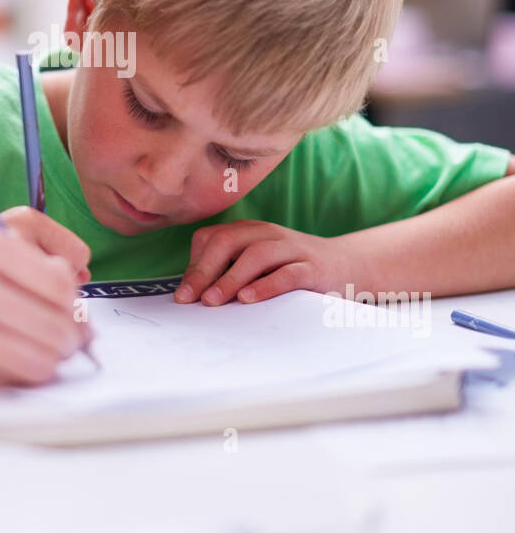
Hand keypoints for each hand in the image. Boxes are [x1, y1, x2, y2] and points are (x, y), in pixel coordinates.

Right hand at [0, 214, 91, 385]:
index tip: (74, 311)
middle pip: (56, 325)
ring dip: (51, 362)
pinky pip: (7, 380)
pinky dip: (18, 376)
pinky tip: (10, 363)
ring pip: (39, 360)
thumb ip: (27, 254)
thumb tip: (76, 283)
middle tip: (70, 341)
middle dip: (72, 339)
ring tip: (44, 354)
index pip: (59, 283)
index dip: (75, 303)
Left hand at [175, 220, 345, 306]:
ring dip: (230, 278)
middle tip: (190, 299)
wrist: (348, 266)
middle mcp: (268, 234)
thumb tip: (193, 295)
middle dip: (204, 271)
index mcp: (250, 231)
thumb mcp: (259, 264)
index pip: (212, 238)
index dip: (195, 265)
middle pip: (228, 241)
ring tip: (213, 300)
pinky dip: (266, 285)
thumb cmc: (293, 269)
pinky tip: (248, 299)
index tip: (183, 295)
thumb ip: (230, 271)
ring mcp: (292, 249)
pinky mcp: (313, 268)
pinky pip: (287, 273)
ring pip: (256, 254)